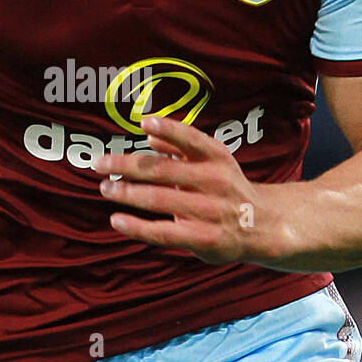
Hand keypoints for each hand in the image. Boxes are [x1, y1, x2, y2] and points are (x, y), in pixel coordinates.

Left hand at [91, 114, 293, 266]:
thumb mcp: (214, 161)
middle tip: (99, 163)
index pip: (192, 139)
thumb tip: (149, 134)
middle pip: (163, 170)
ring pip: (160, 199)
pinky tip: (116, 219)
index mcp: (217, 158)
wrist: (262, 226)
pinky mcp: (202, 238)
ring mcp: (209, 211)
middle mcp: (215, 182)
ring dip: (127, 192)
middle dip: (127, 166)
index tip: (144, 123)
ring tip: (104, 188)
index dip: (169, 130)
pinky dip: (137, 226)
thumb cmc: (227, 188)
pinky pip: (164, 232)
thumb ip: (182, 146)